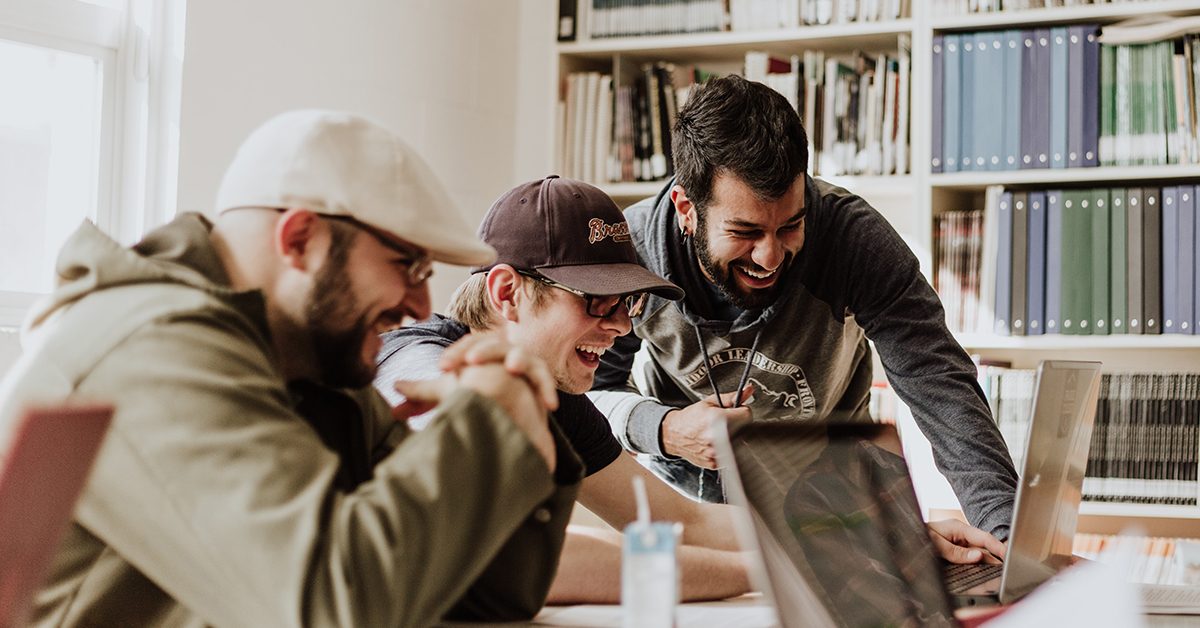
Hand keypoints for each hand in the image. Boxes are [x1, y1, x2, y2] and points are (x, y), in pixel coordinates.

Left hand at [392, 334, 557, 471]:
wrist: (509, 411)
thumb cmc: (478, 396)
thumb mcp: (449, 394)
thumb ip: (423, 393)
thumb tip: (393, 388)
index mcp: (479, 350)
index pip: (467, 344)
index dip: (456, 354)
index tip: (442, 368)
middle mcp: (502, 352)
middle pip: (493, 344)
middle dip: (482, 351)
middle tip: (469, 363)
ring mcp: (523, 363)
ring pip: (522, 356)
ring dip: (518, 360)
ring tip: (510, 368)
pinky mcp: (540, 381)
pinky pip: (544, 381)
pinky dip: (546, 389)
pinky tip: (547, 404)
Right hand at [661, 385, 752, 468]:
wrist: (674, 434)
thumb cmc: (690, 418)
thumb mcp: (710, 402)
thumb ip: (731, 397)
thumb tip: (748, 390)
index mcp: (719, 420)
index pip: (747, 415)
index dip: (741, 412)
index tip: (734, 412)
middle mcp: (718, 438)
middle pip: (744, 430)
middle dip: (737, 425)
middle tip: (723, 423)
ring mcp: (716, 453)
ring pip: (738, 443)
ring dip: (732, 438)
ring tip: (718, 433)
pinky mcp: (714, 463)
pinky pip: (729, 455)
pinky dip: (725, 449)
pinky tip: (714, 443)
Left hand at [926, 519, 1005, 563]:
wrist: (903, 532)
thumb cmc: (918, 534)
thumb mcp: (936, 544)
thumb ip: (957, 552)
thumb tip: (978, 556)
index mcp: (959, 528)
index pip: (984, 537)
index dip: (999, 547)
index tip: (1010, 556)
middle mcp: (961, 533)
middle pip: (983, 546)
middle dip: (995, 557)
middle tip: (1008, 569)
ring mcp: (959, 540)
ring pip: (978, 552)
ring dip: (987, 561)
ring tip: (999, 571)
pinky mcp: (955, 548)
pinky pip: (970, 555)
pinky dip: (977, 562)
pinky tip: (984, 569)